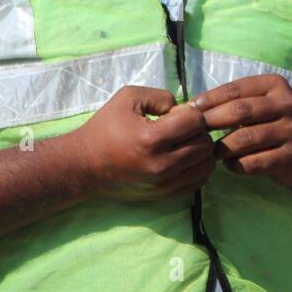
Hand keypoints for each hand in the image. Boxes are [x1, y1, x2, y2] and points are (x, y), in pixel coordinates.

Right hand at [70, 86, 214, 200]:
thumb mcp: (128, 98)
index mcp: (150, 139)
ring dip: (200, 150)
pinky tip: (182, 158)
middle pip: (205, 144)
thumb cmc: (105, 127)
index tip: (175, 114)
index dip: (190, 112)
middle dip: (198, 131)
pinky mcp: (164, 195)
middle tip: (181, 129)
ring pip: (206, 165)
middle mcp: (161, 165)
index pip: (195, 121)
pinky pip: (198, 181)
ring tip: (183, 144)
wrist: (85, 165)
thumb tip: (186, 109)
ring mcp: (164, 184)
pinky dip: (196, 167)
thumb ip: (162, 96)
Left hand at [190, 75, 291, 187]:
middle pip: (241, 111)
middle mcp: (287, 104)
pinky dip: (236, 165)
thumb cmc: (274, 124)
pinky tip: (230, 165)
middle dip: (213, 120)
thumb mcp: (261, 105)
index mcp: (276, 85)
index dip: (211, 98)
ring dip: (222, 147)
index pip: (237, 88)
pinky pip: (255, 162)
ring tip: (211, 152)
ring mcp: (291, 130)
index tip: (192, 108)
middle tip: (195, 131)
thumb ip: (234, 103)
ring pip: (246, 138)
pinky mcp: (291, 156)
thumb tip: (192, 106)